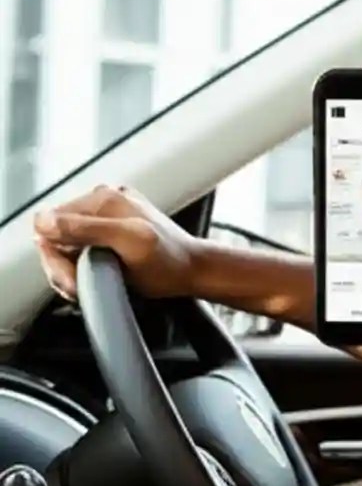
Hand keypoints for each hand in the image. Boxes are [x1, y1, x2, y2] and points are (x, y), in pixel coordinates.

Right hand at [32, 185, 201, 301]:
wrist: (193, 270)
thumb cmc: (168, 261)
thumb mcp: (127, 242)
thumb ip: (86, 229)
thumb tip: (44, 221)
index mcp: (103, 199)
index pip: (47, 224)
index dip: (53, 256)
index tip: (73, 277)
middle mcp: (102, 201)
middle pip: (54, 237)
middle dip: (63, 267)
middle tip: (82, 287)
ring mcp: (107, 216)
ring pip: (66, 247)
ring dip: (72, 271)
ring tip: (96, 283)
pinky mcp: (112, 230)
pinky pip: (81, 250)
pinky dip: (84, 269)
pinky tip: (100, 279)